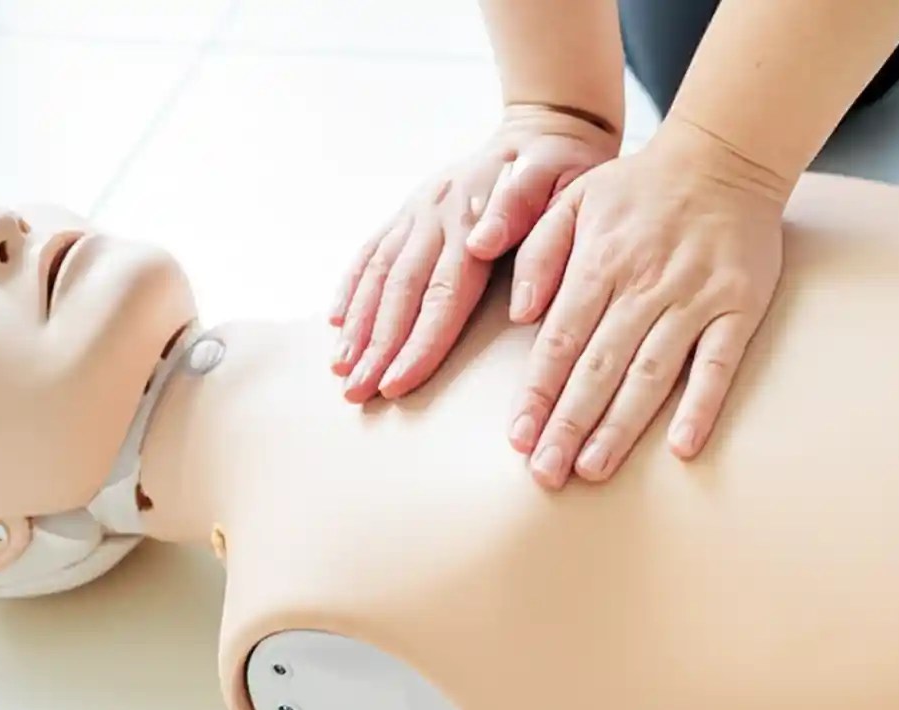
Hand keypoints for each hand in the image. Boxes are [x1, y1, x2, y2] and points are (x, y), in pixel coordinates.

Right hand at [330, 105, 618, 401]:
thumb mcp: (562, 178)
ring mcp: (418, 210)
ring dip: (357, 324)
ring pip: (379, 273)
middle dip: (376, 347)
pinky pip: (373, 249)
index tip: (397, 385)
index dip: (418, 344)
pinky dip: (351, 285)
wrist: (545, 126)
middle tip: (357, 394)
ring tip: (341, 368)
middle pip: (400, 292)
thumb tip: (481, 244)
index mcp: (474, 217)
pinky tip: (336, 320)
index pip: (442, 296)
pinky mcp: (410, 208)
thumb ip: (523, 209)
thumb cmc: (562, 165)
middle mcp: (437, 214)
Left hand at [491, 119, 791, 488]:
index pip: (558, 340)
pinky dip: (702, 404)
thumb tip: (519, 315)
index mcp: (598, 261)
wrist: (723, 155)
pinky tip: (683, 446)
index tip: (519, 439)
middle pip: (598, 365)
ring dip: (621, 425)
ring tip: (593, 469)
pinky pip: (719, 362)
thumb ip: (538, 252)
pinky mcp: (739, 305)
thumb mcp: (573, 197)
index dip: (537, 393)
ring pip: (651, 371)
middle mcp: (643, 284)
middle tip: (547, 474)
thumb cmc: (638, 187)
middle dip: (569, 423)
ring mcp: (695, 297)